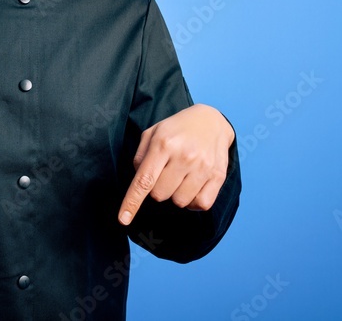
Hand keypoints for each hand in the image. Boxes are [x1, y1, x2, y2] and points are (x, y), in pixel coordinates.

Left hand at [118, 104, 233, 224]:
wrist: (211, 120)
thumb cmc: (177, 129)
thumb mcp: (153, 133)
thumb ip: (140, 157)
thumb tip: (139, 182)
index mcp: (163, 144)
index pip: (144, 180)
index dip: (132, 202)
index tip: (123, 220)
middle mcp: (184, 156)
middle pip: (160, 195)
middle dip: (158, 189)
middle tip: (166, 172)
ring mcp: (203, 167)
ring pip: (179, 202)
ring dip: (176, 195)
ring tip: (181, 176)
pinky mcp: (218, 176)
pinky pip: (201, 205)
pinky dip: (194, 202)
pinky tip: (193, 186)